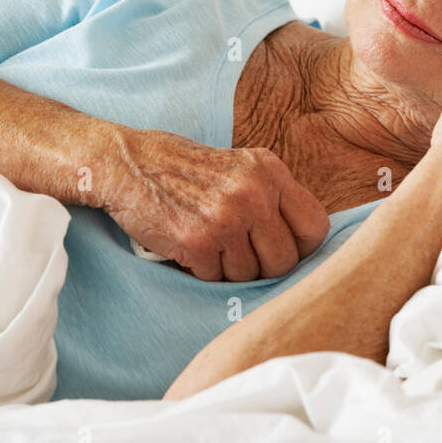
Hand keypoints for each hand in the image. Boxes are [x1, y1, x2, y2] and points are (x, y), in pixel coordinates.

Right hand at [101, 129, 329, 280]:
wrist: (126, 164)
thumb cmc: (183, 168)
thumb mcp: (239, 166)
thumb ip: (271, 195)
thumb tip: (301, 241)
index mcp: (270, 171)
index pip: (315, 226)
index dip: (303, 247)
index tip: (285, 249)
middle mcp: (254, 193)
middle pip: (285, 260)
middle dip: (266, 267)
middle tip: (243, 257)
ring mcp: (226, 218)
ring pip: (250, 274)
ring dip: (230, 270)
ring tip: (211, 246)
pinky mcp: (197, 242)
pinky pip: (215, 278)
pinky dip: (203, 271)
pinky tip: (190, 249)